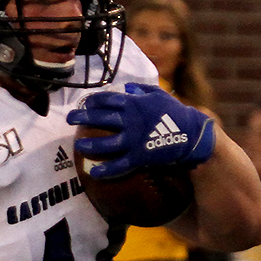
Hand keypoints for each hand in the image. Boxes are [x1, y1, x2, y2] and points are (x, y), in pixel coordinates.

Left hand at [66, 83, 213, 180]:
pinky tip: (94, 173)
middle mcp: (131, 120)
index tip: (85, 103)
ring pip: (106, 143)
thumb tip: (126, 88)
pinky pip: (119, 165)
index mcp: (134, 103)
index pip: (108, 99)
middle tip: (69, 119)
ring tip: (78, 146)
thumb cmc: (176, 113)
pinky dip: (106, 170)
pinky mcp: (140, 156)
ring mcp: (134, 139)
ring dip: (89, 145)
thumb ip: (142, 90)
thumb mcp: (160, 96)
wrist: (191, 135)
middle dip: (82, 117)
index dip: (94, 100)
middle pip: (101, 117)